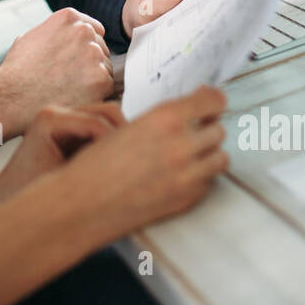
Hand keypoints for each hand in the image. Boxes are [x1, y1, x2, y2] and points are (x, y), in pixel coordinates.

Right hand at [0, 8, 114, 162]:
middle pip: (101, 48)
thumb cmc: (17, 71)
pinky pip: (108, 85)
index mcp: (69, 17)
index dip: (84, 47)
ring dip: (93, 78)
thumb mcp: (32, 36)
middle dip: (90, 62)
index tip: (73, 60)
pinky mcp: (101, 79)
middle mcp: (84, 31)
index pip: (94, 29)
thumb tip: (67, 33)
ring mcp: (94, 54)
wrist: (11, 98)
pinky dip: (96, 94)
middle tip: (68, 78)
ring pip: (105, 67)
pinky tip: (74, 96)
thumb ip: (56, 30)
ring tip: (68, 88)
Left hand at [0, 103, 124, 207]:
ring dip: (118, 138)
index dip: (118, 143)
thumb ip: (97, 164)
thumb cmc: (22, 194)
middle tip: (133, 160)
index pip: (99, 122)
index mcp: (51, 119)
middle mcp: (57, 112)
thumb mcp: (64, 182)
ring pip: (107, 119)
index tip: (130, 163)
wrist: (1, 201)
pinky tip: (110, 163)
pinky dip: (109, 143)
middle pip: (107, 111)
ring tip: (122, 163)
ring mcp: (63, 118)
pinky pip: (100, 129)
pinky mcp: (68, 129)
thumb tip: (129, 158)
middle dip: (123, 135)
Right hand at [60, 86, 229, 239]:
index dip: (214, 101)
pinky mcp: (187, 199)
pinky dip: (199, 177)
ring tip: (191, 155)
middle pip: (218, 130)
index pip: (213, 101)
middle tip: (195, 131)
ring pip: (220, 158)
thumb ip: (164, 120)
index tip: (212, 103)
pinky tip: (179, 175)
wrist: (83, 203)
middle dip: (208, 129)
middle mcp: (180, 145)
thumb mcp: (130, 127)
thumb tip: (189, 112)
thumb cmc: (97, 165)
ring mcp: (187, 175)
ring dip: (208, 154)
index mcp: (165, 119)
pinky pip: (208, 182)